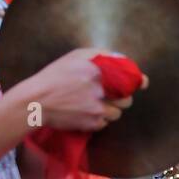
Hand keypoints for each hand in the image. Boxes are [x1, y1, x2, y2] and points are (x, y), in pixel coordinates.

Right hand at [13, 48, 144, 132]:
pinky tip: (87, 113)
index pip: (129, 78)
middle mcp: (101, 90)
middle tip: (109, 96)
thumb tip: (121, 58)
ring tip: (96, 105)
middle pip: (127, 99)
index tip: (142, 83)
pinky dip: (99, 120)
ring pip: (117, 114)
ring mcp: (98, 109)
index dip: (137, 81)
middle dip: (121, 98)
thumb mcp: (75, 56)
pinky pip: (105, 124)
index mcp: (98, 71)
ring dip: (110, 110)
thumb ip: (101, 54)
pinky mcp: (92, 123)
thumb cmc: (54, 77)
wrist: (36, 102)